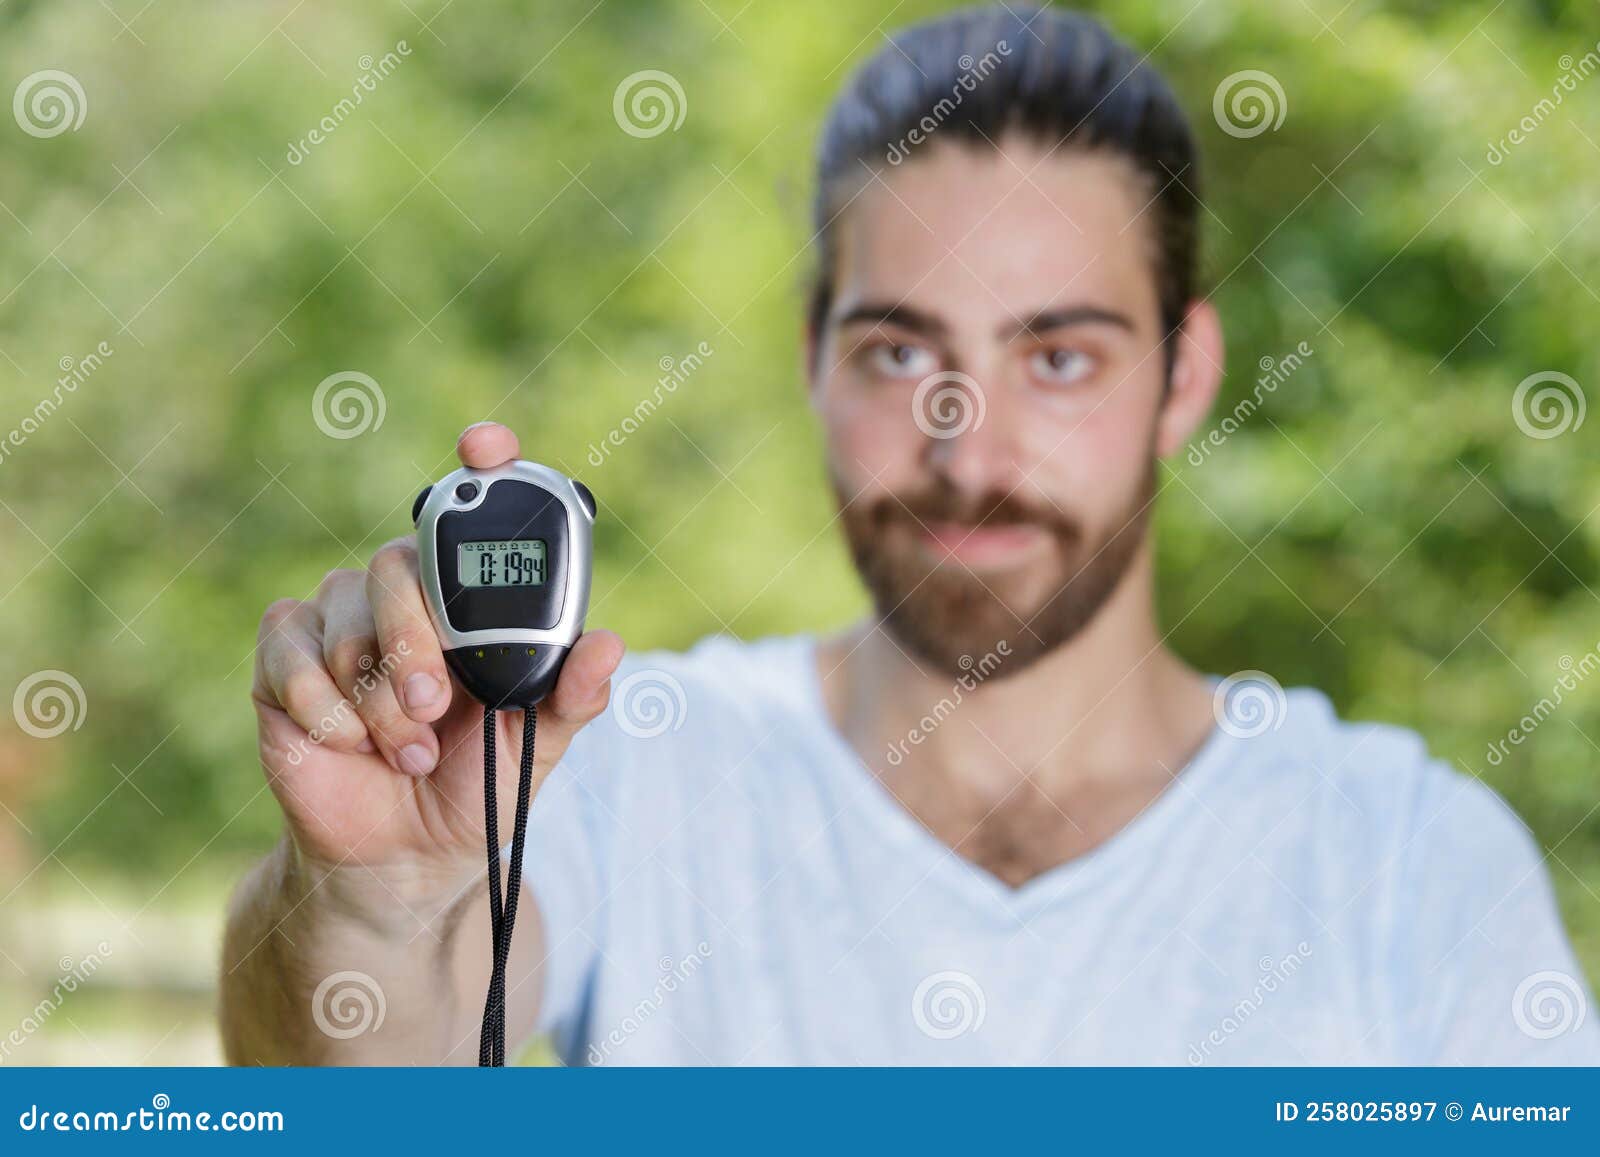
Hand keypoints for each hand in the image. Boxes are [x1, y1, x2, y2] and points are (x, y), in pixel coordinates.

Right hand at [251, 422, 623, 886]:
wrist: (404, 857)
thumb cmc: (474, 787)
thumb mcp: (536, 747)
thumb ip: (573, 697)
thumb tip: (609, 645)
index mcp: (469, 603)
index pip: (473, 512)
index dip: (481, 468)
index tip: (483, 446)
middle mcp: (404, 596)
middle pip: (400, 563)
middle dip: (416, 639)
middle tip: (434, 705)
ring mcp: (340, 621)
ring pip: (347, 612)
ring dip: (378, 695)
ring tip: (408, 750)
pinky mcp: (284, 657)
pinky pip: (291, 648)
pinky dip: (324, 707)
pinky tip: (350, 746)